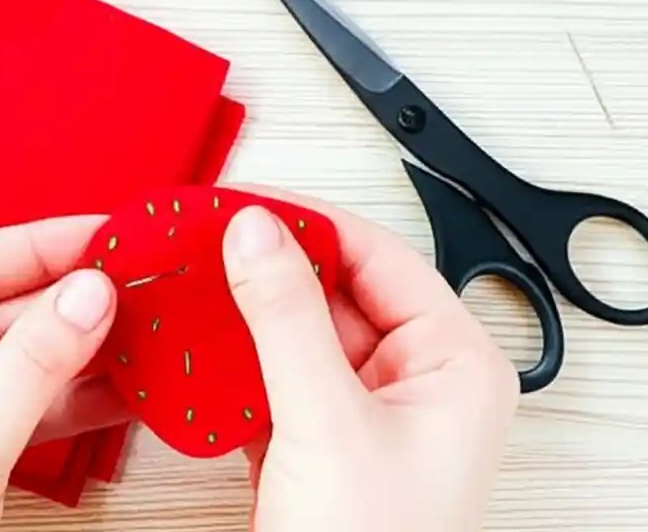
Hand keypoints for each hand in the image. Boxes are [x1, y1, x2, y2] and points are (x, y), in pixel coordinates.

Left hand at [0, 216, 128, 531]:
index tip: (97, 235)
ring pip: (14, 362)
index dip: (30, 249)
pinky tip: (123, 386)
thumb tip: (86, 295)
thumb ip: (28, 369)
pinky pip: (23, 409)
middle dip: (65, 304)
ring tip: (143, 329)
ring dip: (79, 351)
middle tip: (136, 283)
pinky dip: (73, 400)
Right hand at [221, 192, 519, 530]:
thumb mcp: (327, 422)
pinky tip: (198, 354)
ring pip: (299, 336)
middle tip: (206, 240)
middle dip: (267, 271)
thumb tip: (258, 233)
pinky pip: (277, 382)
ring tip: (192, 287)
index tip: (247, 201)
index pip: (380, 257)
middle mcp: (418, 384)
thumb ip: (288, 318)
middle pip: (335, 293)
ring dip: (245, 318)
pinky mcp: (322, 446)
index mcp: (455, 364)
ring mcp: (367, 417)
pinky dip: (236, 369)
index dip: (310, 222)